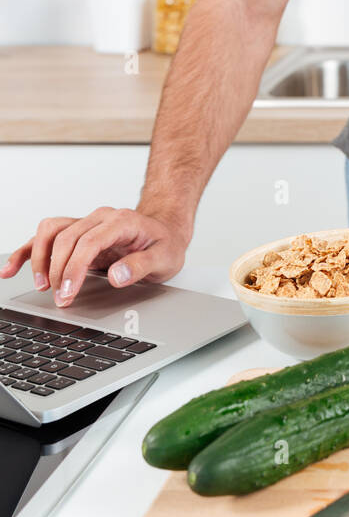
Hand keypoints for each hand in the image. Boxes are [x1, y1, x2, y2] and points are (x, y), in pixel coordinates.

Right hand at [0, 207, 189, 306]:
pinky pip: (46, 235)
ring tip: (39, 285)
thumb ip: (142, 266)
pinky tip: (12, 267)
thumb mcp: (165, 259)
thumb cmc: (165, 245)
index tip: (68, 292)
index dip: (74, 268)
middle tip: (59, 298)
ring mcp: (86, 222)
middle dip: (57, 270)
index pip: (89, 242)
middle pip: (66, 238)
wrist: (165, 231)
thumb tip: (117, 276)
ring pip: (50, 231)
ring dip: (39, 257)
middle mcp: (100, 218)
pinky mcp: (77, 232)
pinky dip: (28, 250)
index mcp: (121, 221)